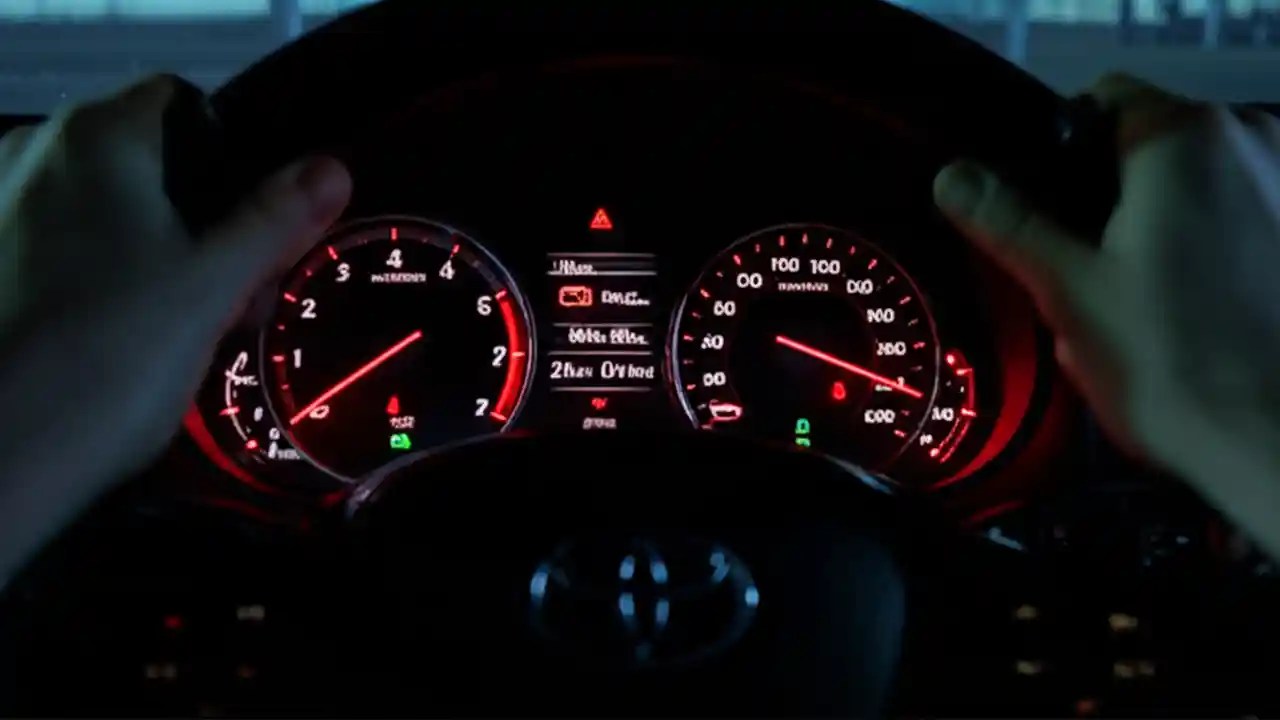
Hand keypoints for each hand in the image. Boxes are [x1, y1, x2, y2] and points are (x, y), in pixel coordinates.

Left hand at [0, 76, 350, 584]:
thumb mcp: (215, 285)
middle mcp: (32, 151)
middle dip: (194, 213)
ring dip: (149, 247)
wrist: (3, 454)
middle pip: (140, 159)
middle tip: (230, 292)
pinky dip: (99, 275)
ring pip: (100, 208)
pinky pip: (60, 246)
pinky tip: (115, 337)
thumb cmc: (117, 353)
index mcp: (96, 137)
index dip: (227, 154)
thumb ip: (275, 218)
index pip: (178, 100)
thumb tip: (334, 165)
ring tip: (178, 324)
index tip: (251, 226)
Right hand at [933, 73, 1279, 557]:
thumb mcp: (1066, 289)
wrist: (1267, 440)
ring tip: (1137, 299)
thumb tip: (951, 176)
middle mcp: (1248, 141)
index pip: (1103, 98)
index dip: (1060, 149)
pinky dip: (1204, 244)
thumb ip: (1006, 221)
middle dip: (1110, 196)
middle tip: (1085, 270)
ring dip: (1156, 223)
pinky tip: (1189, 306)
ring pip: (1191, 184)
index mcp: (1184, 138)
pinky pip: (1233, 213)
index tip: (1046, 211)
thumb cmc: (1167, 361)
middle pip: (1149, 144)